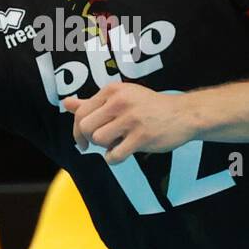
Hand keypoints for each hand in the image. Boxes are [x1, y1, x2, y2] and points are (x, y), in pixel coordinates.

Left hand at [63, 82, 196, 164]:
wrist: (183, 114)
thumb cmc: (148, 107)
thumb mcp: (120, 97)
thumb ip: (92, 102)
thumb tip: (66, 103)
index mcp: (112, 90)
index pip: (80, 112)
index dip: (77, 130)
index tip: (83, 141)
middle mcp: (120, 101)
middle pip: (85, 127)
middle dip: (90, 139)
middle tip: (103, 142)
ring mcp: (131, 119)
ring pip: (98, 140)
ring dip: (105, 147)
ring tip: (119, 143)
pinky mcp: (142, 137)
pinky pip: (114, 155)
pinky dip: (114, 158)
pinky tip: (124, 152)